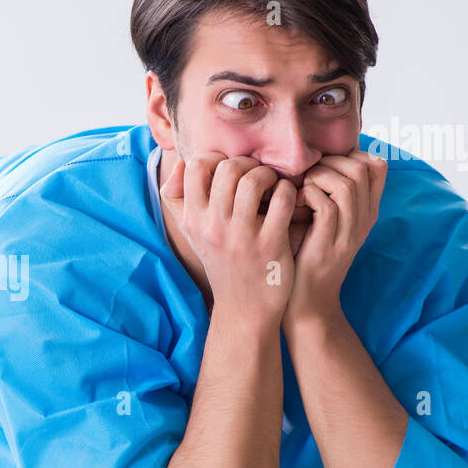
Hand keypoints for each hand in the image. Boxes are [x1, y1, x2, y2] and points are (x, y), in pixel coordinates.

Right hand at [162, 151, 297, 326]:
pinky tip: (288, 200)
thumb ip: (178, 198)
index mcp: (193, 220)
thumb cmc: (222, 263)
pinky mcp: (270, 243)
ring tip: (273, 186)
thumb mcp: (194, 234)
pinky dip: (288, 191)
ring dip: (268, 175)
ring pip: (253, 179)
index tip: (231, 171)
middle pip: (227, 167)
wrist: (245, 309)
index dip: (216, 158)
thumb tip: (182, 164)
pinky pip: (282, 198)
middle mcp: (213, 226)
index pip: (196, 166)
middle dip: (248, 164)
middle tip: (258, 176)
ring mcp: (241, 235)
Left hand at [284, 149, 387, 329]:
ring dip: (317, 177)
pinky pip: (324, 204)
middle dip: (330, 162)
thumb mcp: (324, 220)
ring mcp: (349, 232)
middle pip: (362, 167)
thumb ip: (327, 192)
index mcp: (367, 210)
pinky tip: (294, 206)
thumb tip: (312, 158)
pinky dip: (305, 196)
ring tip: (301, 191)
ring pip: (346, 183)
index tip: (325, 166)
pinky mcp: (329, 243)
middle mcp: (364, 219)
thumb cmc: (306, 254)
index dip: (350, 155)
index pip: (378, 165)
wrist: (307, 301)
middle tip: (309, 177)